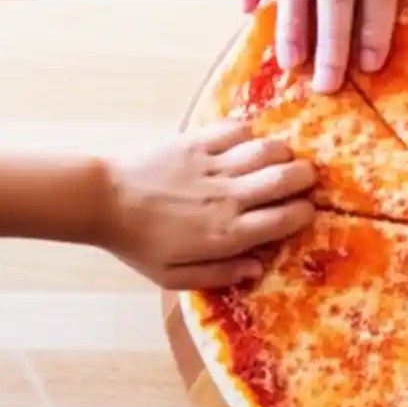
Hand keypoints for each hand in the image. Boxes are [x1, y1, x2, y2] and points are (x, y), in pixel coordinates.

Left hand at [99, 121, 315, 288]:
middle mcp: (228, 199)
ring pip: (269, 150)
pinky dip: (249, 133)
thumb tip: (258, 268)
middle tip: (303, 181)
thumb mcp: (174, 276)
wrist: (101, 201)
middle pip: (287, 179)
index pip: (286, 219)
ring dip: (283, 153)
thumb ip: (219, 275)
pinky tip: (245, 143)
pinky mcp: (196, 142)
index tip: (302, 212)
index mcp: (227, 235)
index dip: (304, 213)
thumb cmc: (138, 244)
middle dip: (306, 178)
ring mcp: (213, 167)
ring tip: (280, 159)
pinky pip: (237, 130)